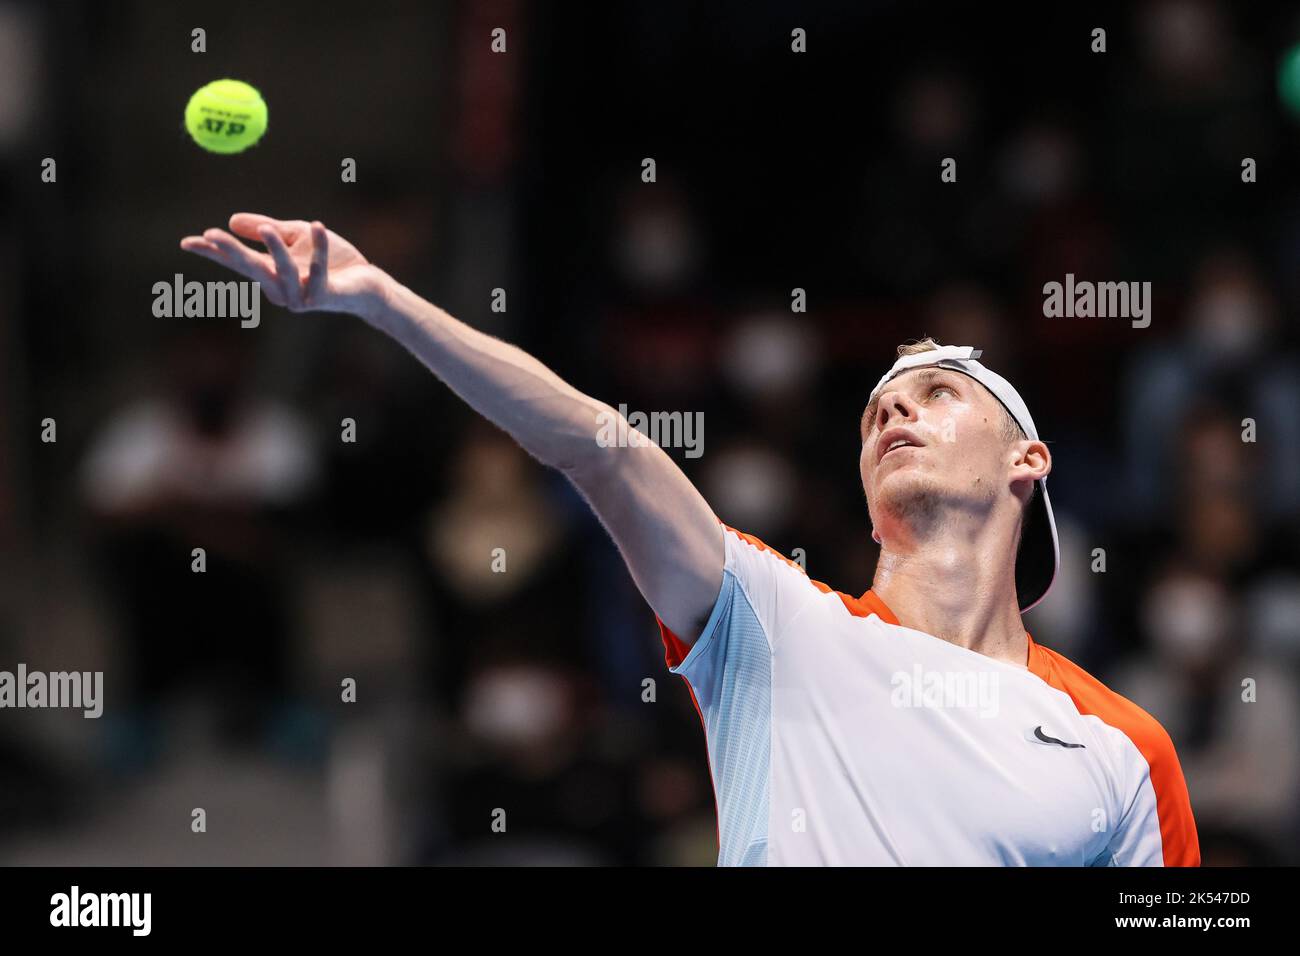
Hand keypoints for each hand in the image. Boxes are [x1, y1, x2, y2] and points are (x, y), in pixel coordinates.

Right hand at [180, 213, 385, 316]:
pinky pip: (317, 272)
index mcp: (270, 273)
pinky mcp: (322, 298)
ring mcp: (300, 297)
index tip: (187, 241)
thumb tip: (232, 221)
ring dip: (275, 250)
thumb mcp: (295, 237)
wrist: (366, 282)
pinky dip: (319, 248)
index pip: (237, 261)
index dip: (213, 252)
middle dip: (230, 253)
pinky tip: (317, 226)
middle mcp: (280, 288)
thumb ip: (267, 229)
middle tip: (211, 235)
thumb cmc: (332, 260)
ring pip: (283, 271)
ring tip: (268, 227)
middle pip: (250, 269)